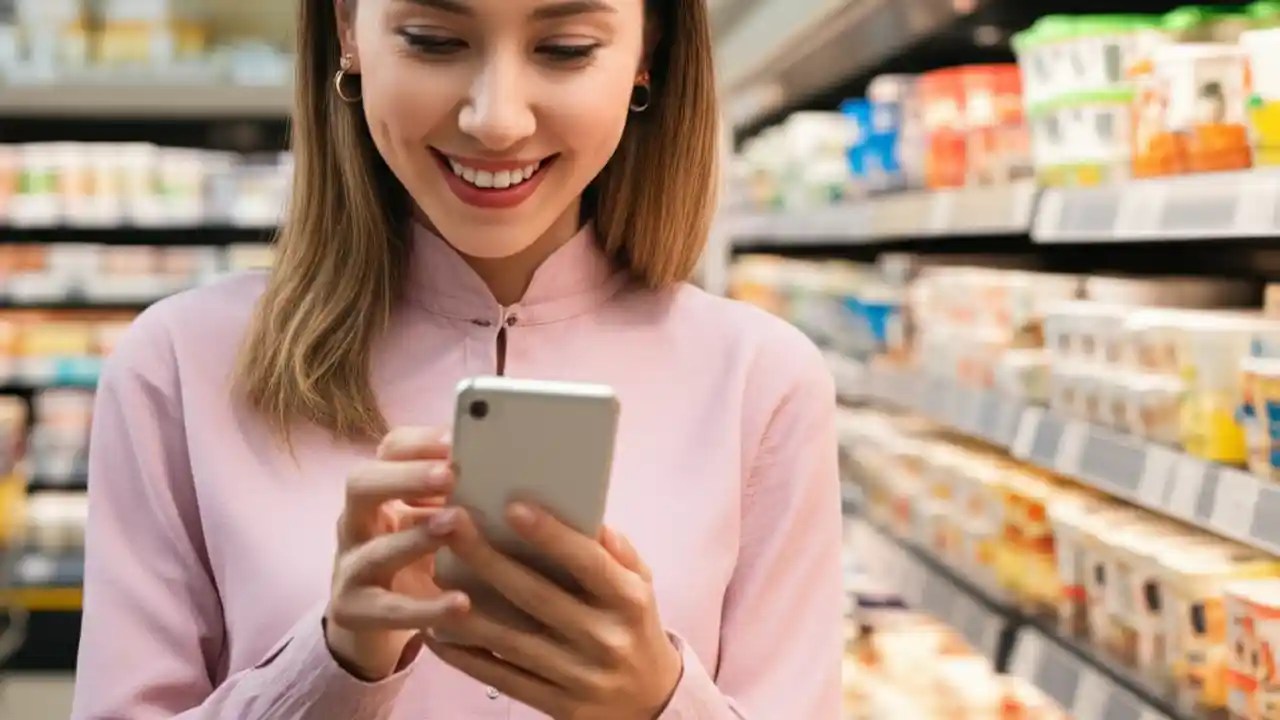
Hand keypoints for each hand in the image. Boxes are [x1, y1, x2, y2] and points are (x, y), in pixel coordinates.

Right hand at [325, 427, 470, 680]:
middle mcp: (357, 522)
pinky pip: (390, 610)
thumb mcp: (433, 520)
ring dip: (415, 537)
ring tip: (453, 525)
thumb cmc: (416, 559)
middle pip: (361, 484)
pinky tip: (461, 602)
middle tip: (449, 474)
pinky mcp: (354, 612)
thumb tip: (517, 467)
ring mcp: (350, 568)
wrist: (372, 624)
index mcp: (380, 491)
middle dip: (405, 477)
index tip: (456, 436)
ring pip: (374, 550)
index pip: (389, 450)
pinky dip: (427, 607)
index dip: (420, 442)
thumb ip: (460, 496)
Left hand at [424, 504, 682, 719]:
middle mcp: (604, 637)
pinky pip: (502, 678)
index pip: (587, 562)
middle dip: (487, 558)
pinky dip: (466, 657)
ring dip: (465, 609)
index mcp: (628, 600)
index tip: (512, 506)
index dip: (551, 535)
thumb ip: (615, 550)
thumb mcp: (641, 584)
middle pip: (536, 595)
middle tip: (449, 523)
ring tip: (430, 576)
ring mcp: (579, 675)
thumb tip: (584, 510)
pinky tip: (436, 633)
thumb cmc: (634, 626)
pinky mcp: (558, 705)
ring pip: (511, 640)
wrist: (651, 703)